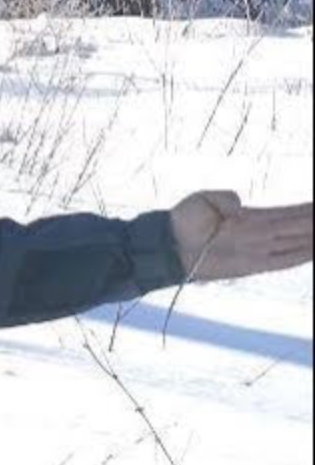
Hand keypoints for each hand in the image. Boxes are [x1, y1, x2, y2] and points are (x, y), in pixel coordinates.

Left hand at [167, 191, 313, 282]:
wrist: (165, 245)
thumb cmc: (181, 221)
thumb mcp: (204, 200)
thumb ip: (225, 198)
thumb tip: (240, 202)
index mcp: (249, 217)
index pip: (287, 214)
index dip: (307, 210)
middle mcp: (259, 234)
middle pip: (297, 227)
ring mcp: (257, 250)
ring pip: (296, 242)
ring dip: (314, 237)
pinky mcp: (251, 266)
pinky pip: (283, 261)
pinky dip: (302, 256)